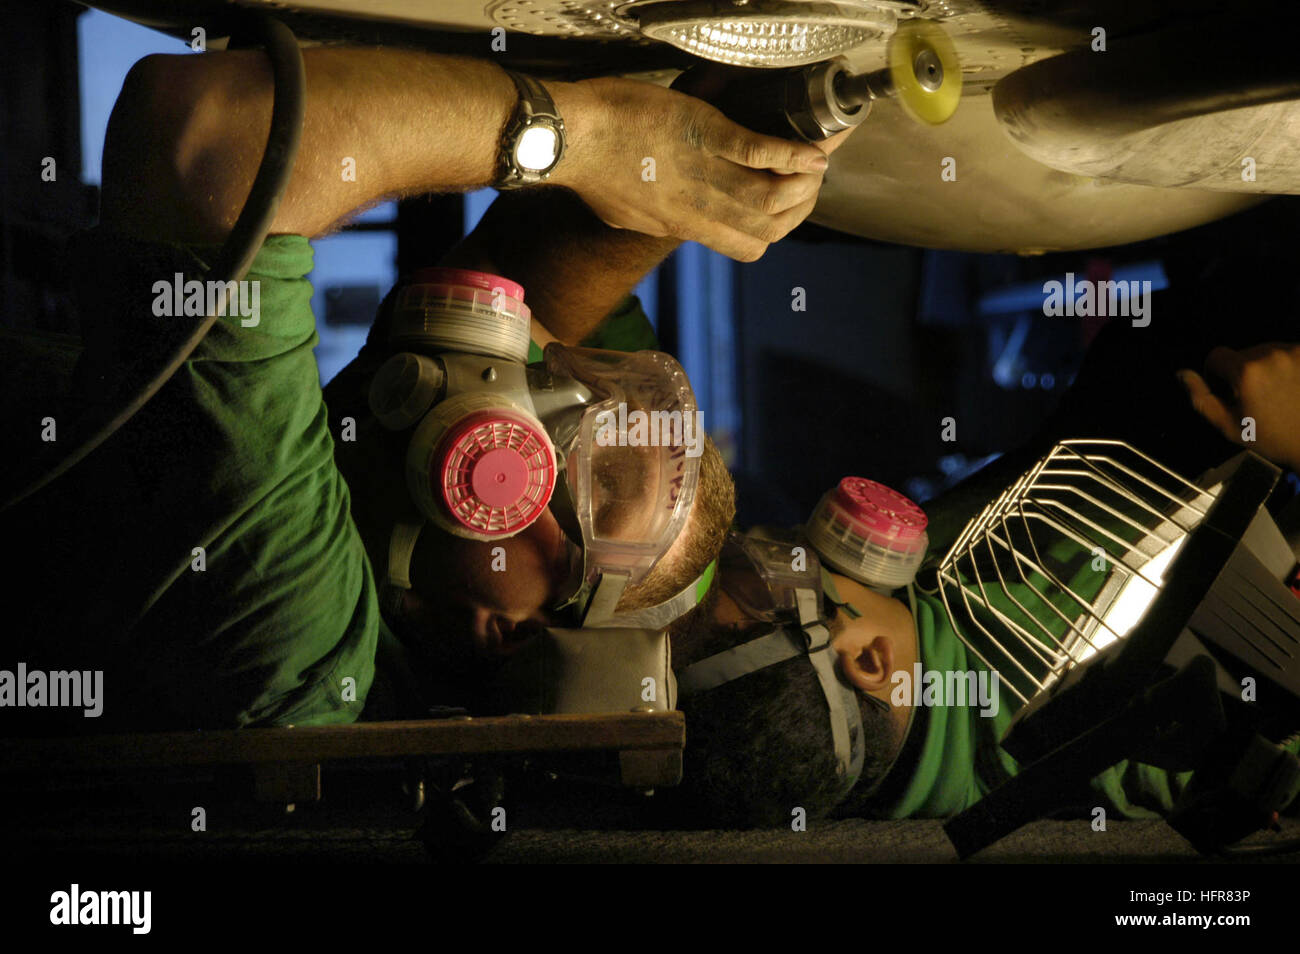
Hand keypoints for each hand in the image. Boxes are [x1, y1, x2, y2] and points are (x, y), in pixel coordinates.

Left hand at [549, 76, 832, 261]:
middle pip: (769, 227)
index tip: (784, 212)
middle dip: (800, 207)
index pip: (746, 247)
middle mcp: (701, 208)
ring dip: (803, 180)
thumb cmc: (588, 171)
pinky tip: (815, 148)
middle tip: (811, 183)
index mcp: (684, 225)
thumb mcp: (622, 211)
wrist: (568, 141)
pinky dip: (792, 152)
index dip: (774, 232)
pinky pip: (757, 151)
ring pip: (772, 196)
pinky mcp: (703, 135)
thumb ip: (651, 214)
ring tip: (818, 162)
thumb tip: (659, 213)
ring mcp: (704, 173)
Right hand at [1178, 343, 1299, 471]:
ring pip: (1265, 353)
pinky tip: (1289, 388)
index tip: (1226, 391)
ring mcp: (1294, 352)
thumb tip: (1183, 374)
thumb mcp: (1228, 425)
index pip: (1216, 356)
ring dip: (1264, 369)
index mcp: (1247, 372)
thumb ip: (1202, 397)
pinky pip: (1286, 354)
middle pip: (1242, 354)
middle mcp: (1272, 355)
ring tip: (1274, 394)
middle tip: (1253, 398)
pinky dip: (1284, 367)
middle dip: (1241, 373)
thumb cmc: (1274, 437)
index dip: (1214, 374)